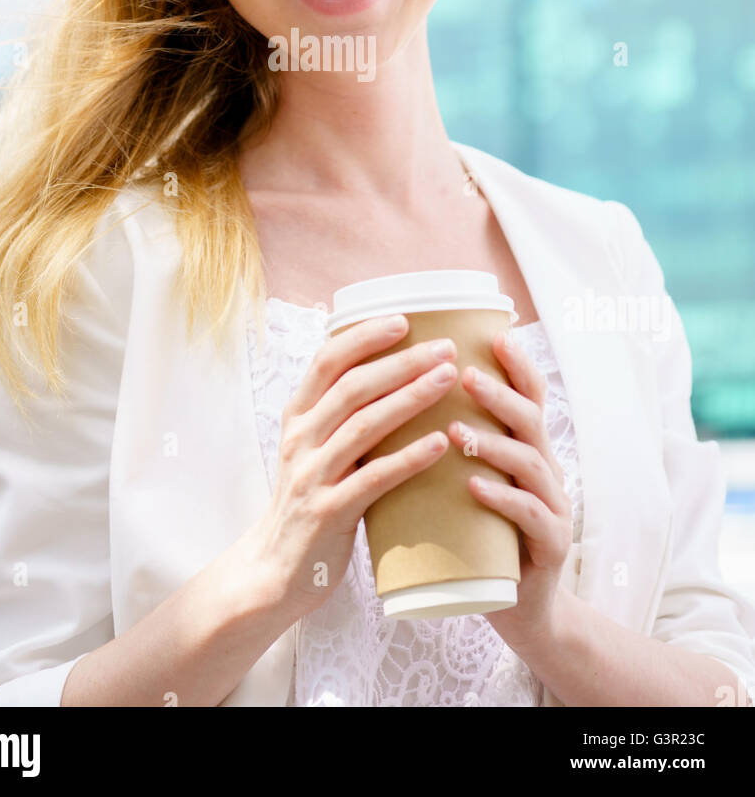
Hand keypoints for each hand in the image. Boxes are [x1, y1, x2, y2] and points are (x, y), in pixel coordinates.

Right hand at [257, 315, 459, 624]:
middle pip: (353, 386)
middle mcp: (300, 439)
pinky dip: (410, 458)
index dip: (365, 336)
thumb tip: (394, 373)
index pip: (328, 360)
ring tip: (449, 380)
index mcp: (298, 416)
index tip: (404, 319)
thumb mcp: (313, 448)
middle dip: (402, 361)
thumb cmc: (308, 502)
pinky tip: (441, 443)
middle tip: (446, 348)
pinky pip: (373, 479)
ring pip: (364, 425)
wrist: (274, 571)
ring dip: (411, 398)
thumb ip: (342, 415)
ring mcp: (311, 475)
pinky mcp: (328, 513)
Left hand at [446, 326, 572, 652]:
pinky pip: (530, 514)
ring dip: (494, 441)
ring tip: (456, 430)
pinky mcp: (550, 545)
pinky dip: (501, 497)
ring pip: (532, 462)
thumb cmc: (480, 536)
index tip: (493, 336)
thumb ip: (447, 446)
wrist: (517, 607)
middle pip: (531, 418)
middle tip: (464, 373)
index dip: (516, 365)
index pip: (528, 395)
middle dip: (499, 393)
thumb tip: (392, 400)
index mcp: (525, 448)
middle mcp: (545, 470)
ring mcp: (552, 506)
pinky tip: (474, 487)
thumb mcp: (467, 482)